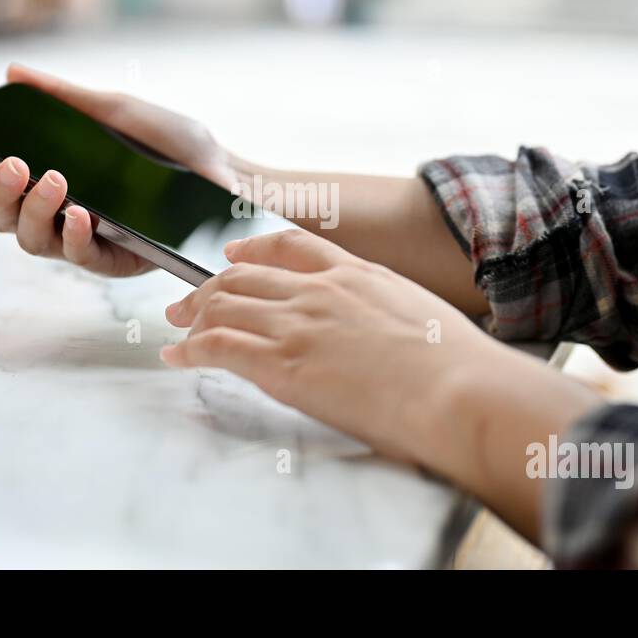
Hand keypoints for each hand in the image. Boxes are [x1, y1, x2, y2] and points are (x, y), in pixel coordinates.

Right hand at [0, 63, 238, 276]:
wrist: (230, 175)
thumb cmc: (177, 144)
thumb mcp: (117, 110)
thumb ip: (64, 97)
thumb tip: (9, 72)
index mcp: (56, 171)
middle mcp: (61, 209)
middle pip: (1, 214)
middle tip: (13, 164)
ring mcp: (85, 238)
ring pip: (30, 241)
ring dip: (32, 211)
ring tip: (54, 182)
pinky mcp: (115, 262)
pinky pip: (78, 258)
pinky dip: (71, 235)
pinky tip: (78, 216)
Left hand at [162, 229, 502, 463]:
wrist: (459, 391)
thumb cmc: (458, 369)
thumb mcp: (419, 317)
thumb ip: (384, 314)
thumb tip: (379, 334)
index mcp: (357, 275)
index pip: (291, 246)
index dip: (253, 249)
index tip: (234, 253)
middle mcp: (321, 291)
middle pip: (246, 274)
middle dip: (209, 286)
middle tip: (188, 301)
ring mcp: (299, 324)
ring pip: (225, 304)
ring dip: (194, 316)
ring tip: (177, 329)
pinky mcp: (283, 363)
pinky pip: (219, 346)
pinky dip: (190, 349)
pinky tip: (178, 358)